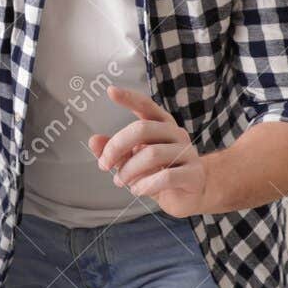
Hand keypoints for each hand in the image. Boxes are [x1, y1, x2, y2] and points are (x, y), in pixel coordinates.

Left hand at [88, 86, 210, 217]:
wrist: (187, 196)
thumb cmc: (157, 173)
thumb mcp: (131, 161)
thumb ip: (114, 150)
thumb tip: (94, 141)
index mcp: (161, 125)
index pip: (146, 105)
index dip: (129, 98)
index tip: (110, 91)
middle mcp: (176, 133)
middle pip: (142, 129)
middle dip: (116, 147)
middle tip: (103, 165)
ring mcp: (187, 153)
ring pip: (151, 154)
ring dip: (128, 171)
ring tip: (120, 181)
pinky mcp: (194, 174)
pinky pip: (166, 177)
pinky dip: (145, 185)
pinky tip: (138, 190)